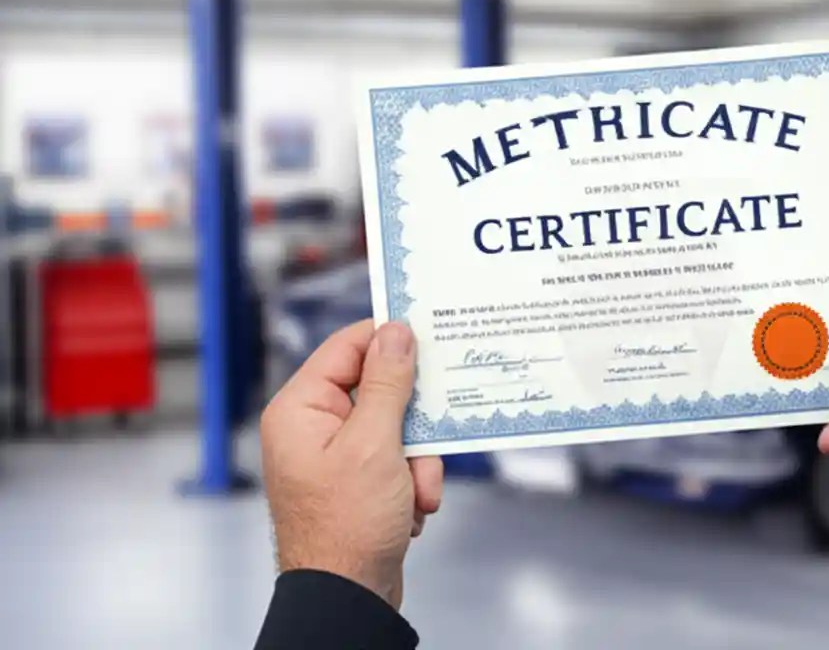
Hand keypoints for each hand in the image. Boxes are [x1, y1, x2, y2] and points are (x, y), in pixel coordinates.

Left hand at [260, 320, 442, 608]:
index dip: (388, 339)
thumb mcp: (375, 444)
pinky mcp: (356, 479)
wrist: (346, 596)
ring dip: (418, 460)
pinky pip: (396, 459)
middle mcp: (312, 427)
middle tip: (427, 441)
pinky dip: (412, 481)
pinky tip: (411, 508)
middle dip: (412, 423)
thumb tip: (396, 332)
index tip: (428, 331)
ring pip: (396, 428)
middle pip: (378, 389)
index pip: (346, 348)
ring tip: (416, 492)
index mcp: (301, 409)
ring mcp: (334, 455)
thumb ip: (387, 382)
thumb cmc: (348, 525)